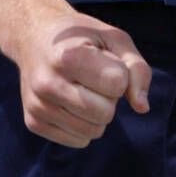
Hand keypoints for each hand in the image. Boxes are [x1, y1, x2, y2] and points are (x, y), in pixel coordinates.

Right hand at [12, 9, 151, 144]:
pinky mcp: (33, 122)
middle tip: (94, 76)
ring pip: (93, 131)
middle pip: (105, 113)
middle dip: (109, 97)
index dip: (120, 73)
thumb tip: (142, 107)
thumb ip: (136, 68)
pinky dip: (83, 124)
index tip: (105, 60)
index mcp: (67, 56)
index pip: (117, 84)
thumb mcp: (114, 38)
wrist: (34, 36)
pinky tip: (71, 101)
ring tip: (82, 87)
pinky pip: (79, 141)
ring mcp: (37, 105)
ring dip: (98, 112)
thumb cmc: (82, 37)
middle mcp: (47, 83)